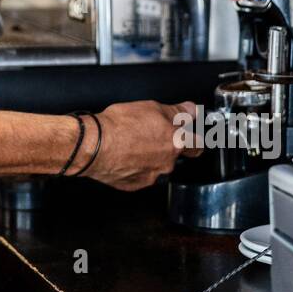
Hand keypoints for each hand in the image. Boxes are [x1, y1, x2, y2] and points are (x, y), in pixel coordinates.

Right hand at [82, 100, 198, 189]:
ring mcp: (152, 175)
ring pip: (157, 166)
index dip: (196, 139)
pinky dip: (135, 166)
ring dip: (150, 157)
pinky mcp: (135, 184)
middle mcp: (167, 162)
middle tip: (153, 135)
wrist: (94, 145)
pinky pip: (140, 175)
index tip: (192, 135)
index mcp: (176, 142)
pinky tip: (124, 155)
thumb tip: (190, 110)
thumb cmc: (119, 126)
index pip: (198, 144)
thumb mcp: (151, 107)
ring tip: (133, 143)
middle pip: (176, 156)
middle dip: (168, 147)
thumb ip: (176, 111)